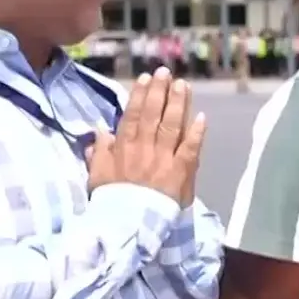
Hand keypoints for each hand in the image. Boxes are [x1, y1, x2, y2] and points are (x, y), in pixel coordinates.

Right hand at [86, 68, 205, 205]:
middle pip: (153, 114)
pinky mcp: (181, 172)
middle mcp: (145, 148)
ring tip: (183, 85)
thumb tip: (99, 130)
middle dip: (160, 91)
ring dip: (178, 103)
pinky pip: (190, 148)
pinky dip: (197, 132)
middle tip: (166, 73)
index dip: (140, 95)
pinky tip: (202, 116)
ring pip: (172, 125)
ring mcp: (164, 159)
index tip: (146, 78)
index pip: (132, 115)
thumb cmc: (112, 202)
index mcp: (124, 148)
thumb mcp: (97, 176)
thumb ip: (98, 152)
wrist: (129, 226)